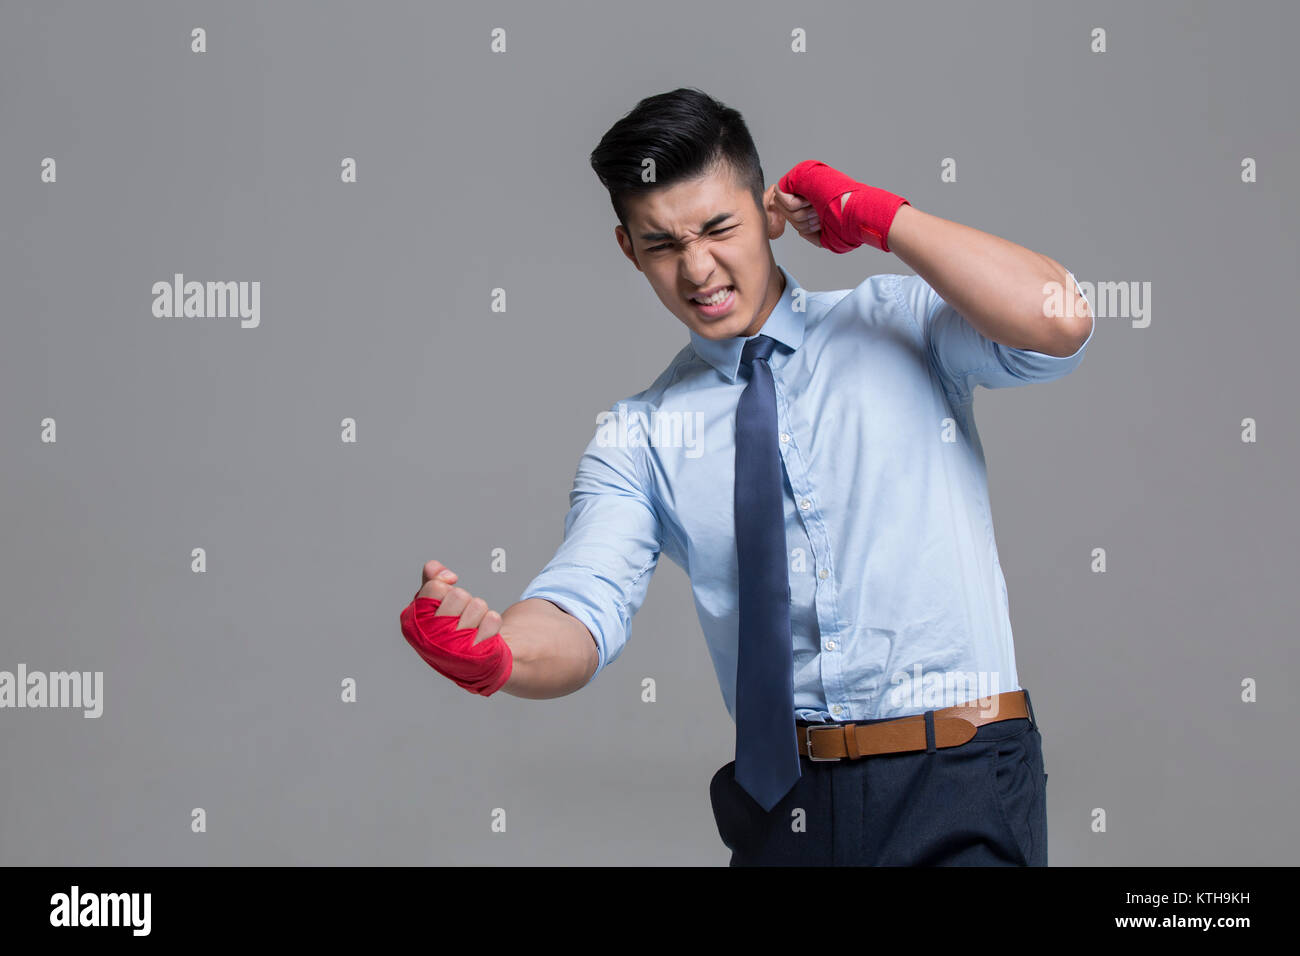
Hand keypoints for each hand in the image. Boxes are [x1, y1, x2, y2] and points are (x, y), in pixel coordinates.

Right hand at [401, 559, 512, 695]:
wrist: (471, 659)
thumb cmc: (450, 627)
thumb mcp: (435, 601)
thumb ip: (432, 580)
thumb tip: (441, 572)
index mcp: (413, 622)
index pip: (434, 587)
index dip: (445, 587)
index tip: (445, 598)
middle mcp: (429, 637)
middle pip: (459, 595)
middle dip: (464, 600)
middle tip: (460, 616)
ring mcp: (452, 649)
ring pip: (478, 605)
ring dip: (480, 612)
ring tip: (471, 628)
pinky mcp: (476, 655)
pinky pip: (493, 619)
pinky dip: (492, 623)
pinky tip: (484, 636)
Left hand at [776, 160, 908, 253]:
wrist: (854, 209)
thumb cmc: (846, 220)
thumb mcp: (826, 234)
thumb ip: (812, 234)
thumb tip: (800, 232)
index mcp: (813, 202)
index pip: (792, 219)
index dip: (803, 226)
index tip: (819, 223)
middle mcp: (805, 191)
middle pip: (785, 214)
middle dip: (801, 222)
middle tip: (818, 216)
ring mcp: (800, 182)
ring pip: (783, 207)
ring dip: (801, 214)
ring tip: (817, 207)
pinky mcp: (796, 176)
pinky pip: (782, 197)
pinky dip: (797, 205)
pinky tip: (811, 200)